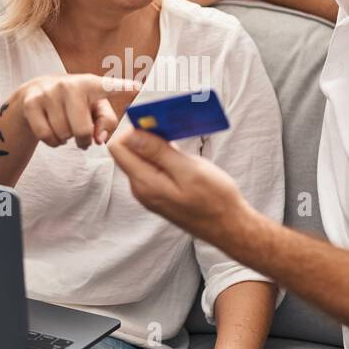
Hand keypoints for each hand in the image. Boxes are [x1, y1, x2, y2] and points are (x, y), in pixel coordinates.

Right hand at [16, 73, 141, 148]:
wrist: (35, 93)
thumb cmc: (74, 103)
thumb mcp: (94, 108)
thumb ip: (106, 123)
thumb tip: (99, 140)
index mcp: (92, 83)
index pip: (109, 86)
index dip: (123, 88)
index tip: (137, 88)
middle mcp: (70, 84)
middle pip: (82, 130)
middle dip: (82, 140)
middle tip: (81, 135)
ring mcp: (48, 92)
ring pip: (62, 134)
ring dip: (65, 139)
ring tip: (65, 128)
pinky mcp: (31, 103)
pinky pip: (46, 136)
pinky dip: (51, 141)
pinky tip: (53, 131)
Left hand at [106, 126, 250, 244]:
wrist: (229, 227)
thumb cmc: (215, 200)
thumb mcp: (188, 171)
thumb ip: (158, 153)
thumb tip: (131, 135)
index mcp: (145, 183)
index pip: (118, 147)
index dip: (132, 129)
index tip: (155, 122)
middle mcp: (142, 189)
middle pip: (129, 151)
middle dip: (146, 135)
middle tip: (171, 128)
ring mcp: (150, 192)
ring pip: (143, 159)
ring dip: (158, 145)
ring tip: (180, 141)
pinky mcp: (161, 193)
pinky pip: (154, 168)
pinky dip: (165, 156)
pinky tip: (182, 155)